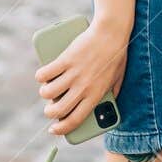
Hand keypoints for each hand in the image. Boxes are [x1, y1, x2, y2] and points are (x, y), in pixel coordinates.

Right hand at [34, 14, 129, 135]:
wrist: (112, 31)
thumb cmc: (117, 53)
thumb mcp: (119, 78)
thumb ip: (114, 92)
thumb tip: (109, 105)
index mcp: (96, 95)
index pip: (75, 120)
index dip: (61, 129)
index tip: (54, 130)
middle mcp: (83, 87)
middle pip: (58, 110)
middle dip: (49, 113)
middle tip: (50, 108)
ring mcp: (74, 74)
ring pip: (48, 93)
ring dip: (44, 93)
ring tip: (47, 89)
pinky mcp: (66, 60)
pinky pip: (45, 73)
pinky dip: (41, 75)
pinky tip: (43, 74)